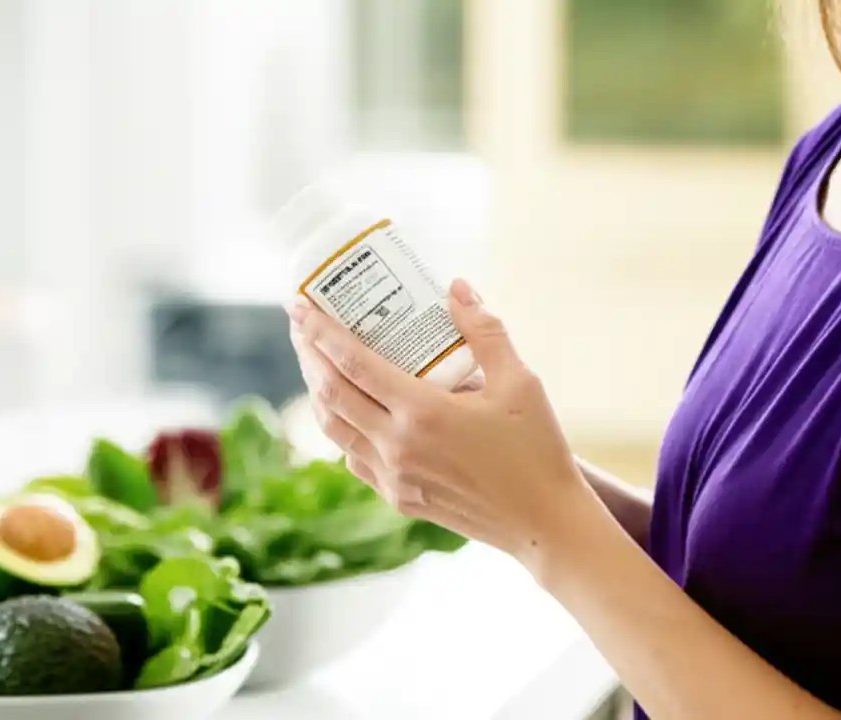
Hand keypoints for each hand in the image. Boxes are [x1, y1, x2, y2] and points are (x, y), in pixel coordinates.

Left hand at [286, 279, 597, 567]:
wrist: (543, 523)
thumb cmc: (536, 450)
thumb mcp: (520, 382)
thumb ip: (484, 330)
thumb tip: (455, 286)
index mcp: (422, 412)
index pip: (352, 363)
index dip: (319, 331)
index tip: (298, 304)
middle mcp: (397, 446)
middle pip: (329, 393)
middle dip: (308, 353)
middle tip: (301, 323)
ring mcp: (393, 476)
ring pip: (333, 428)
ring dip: (317, 390)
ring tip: (315, 361)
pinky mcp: (398, 498)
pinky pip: (353, 457)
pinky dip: (340, 427)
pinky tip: (347, 410)